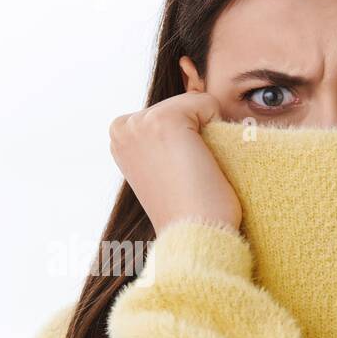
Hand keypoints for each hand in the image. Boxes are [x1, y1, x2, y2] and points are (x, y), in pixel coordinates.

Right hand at [109, 92, 240, 235]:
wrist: (194, 236)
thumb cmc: (188, 210)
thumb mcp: (163, 166)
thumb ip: (164, 138)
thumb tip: (194, 102)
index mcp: (119, 138)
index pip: (170, 112)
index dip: (185, 140)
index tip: (177, 174)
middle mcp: (122, 127)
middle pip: (182, 104)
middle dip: (194, 135)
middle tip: (186, 176)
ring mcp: (139, 122)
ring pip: (194, 103)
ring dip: (205, 134)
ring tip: (193, 171)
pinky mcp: (164, 119)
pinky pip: (208, 103)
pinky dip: (216, 129)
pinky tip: (201, 163)